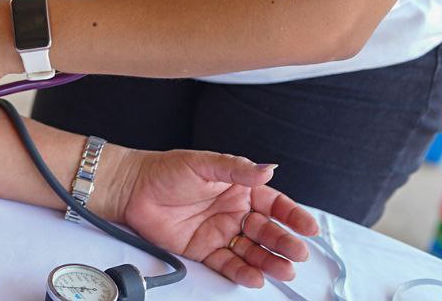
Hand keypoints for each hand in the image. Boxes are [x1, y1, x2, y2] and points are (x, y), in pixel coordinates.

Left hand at [118, 151, 317, 288]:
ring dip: (269, 261)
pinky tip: (255, 277)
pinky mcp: (204, 251)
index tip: (308, 226)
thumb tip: (268, 170)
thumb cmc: (166, 170)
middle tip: (298, 253)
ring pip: (252, 251)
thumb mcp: (204, 164)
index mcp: (239, 189)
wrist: (132, 189)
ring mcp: (220, 233)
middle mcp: (234, 213)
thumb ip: (237, 169)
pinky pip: (228, 264)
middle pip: (266, 231)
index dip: (292, 215)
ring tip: (284, 270)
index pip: (273, 204)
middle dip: (284, 243)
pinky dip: (243, 272)